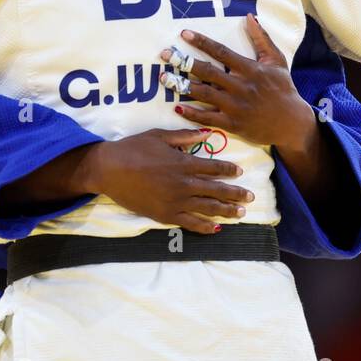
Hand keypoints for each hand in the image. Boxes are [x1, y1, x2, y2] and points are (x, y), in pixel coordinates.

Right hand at [79, 128, 254, 234]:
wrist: (109, 170)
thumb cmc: (133, 149)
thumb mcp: (159, 136)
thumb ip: (185, 136)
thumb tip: (207, 133)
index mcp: (184, 163)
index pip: (214, 168)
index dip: (229, 170)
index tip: (239, 172)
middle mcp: (184, 184)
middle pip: (217, 190)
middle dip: (236, 194)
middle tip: (250, 198)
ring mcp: (175, 202)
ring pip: (208, 208)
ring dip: (226, 211)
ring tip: (240, 214)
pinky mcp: (165, 215)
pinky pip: (190, 223)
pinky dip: (205, 226)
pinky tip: (215, 228)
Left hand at [159, 14, 317, 152]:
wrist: (292, 122)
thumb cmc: (284, 89)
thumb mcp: (277, 61)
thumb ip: (262, 38)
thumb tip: (250, 17)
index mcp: (250, 69)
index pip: (221, 52)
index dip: (201, 42)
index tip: (184, 34)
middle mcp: (240, 87)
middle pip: (207, 72)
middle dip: (183, 62)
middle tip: (165, 54)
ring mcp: (235, 106)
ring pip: (204, 94)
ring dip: (182, 86)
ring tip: (164, 78)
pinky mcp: (233, 124)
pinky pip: (208, 118)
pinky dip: (192, 113)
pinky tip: (178, 107)